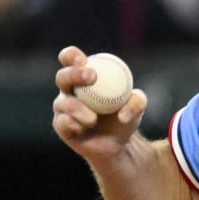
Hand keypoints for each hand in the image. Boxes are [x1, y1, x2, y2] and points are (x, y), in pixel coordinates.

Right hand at [52, 45, 148, 161]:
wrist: (119, 143)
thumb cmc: (126, 116)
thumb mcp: (137, 106)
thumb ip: (136, 102)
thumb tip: (123, 113)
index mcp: (83, 76)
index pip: (71, 59)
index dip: (72, 56)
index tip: (85, 61)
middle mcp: (69, 90)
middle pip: (62, 76)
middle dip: (73, 73)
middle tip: (92, 77)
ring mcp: (63, 108)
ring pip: (63, 102)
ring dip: (78, 108)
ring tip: (93, 119)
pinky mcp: (61, 126)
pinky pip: (63, 122)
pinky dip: (76, 124)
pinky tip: (85, 127)